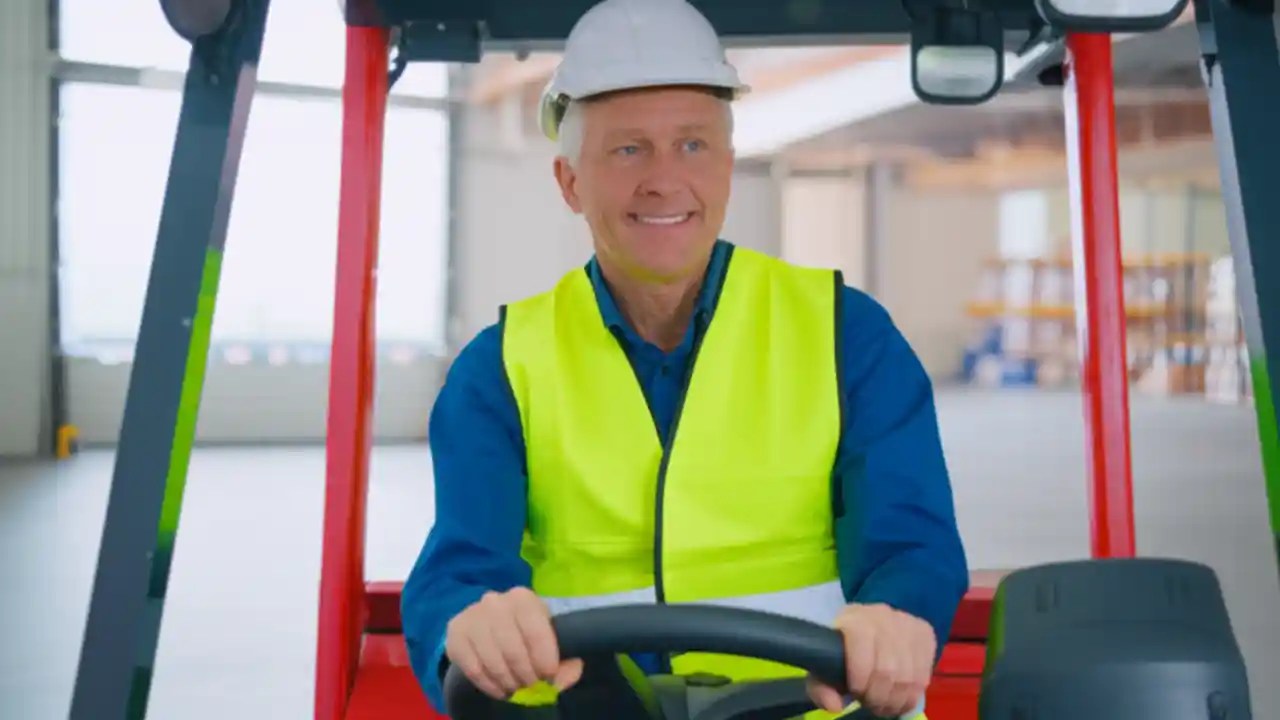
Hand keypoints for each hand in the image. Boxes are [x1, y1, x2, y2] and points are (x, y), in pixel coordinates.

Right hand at [445, 587, 584, 699]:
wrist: (486, 622)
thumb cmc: (524, 631)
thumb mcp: (548, 637)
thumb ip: (565, 658)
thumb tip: (561, 677)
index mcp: (523, 598)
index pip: (536, 633)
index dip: (545, 660)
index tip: (548, 676)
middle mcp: (495, 602)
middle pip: (513, 650)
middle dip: (526, 675)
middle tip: (531, 686)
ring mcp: (472, 616)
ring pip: (493, 662)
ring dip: (508, 682)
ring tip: (516, 688)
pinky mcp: (455, 633)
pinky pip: (473, 669)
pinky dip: (489, 685)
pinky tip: (499, 689)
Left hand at [806, 603, 935, 716]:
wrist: (870, 623)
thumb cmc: (844, 647)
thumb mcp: (824, 662)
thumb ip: (820, 685)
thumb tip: (834, 706)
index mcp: (854, 620)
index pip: (861, 653)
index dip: (859, 681)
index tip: (855, 692)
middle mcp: (884, 617)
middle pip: (888, 670)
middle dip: (878, 696)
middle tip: (871, 704)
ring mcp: (909, 624)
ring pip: (909, 677)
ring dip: (896, 700)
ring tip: (884, 705)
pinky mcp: (926, 634)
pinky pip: (924, 676)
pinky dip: (911, 695)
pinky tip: (899, 697)